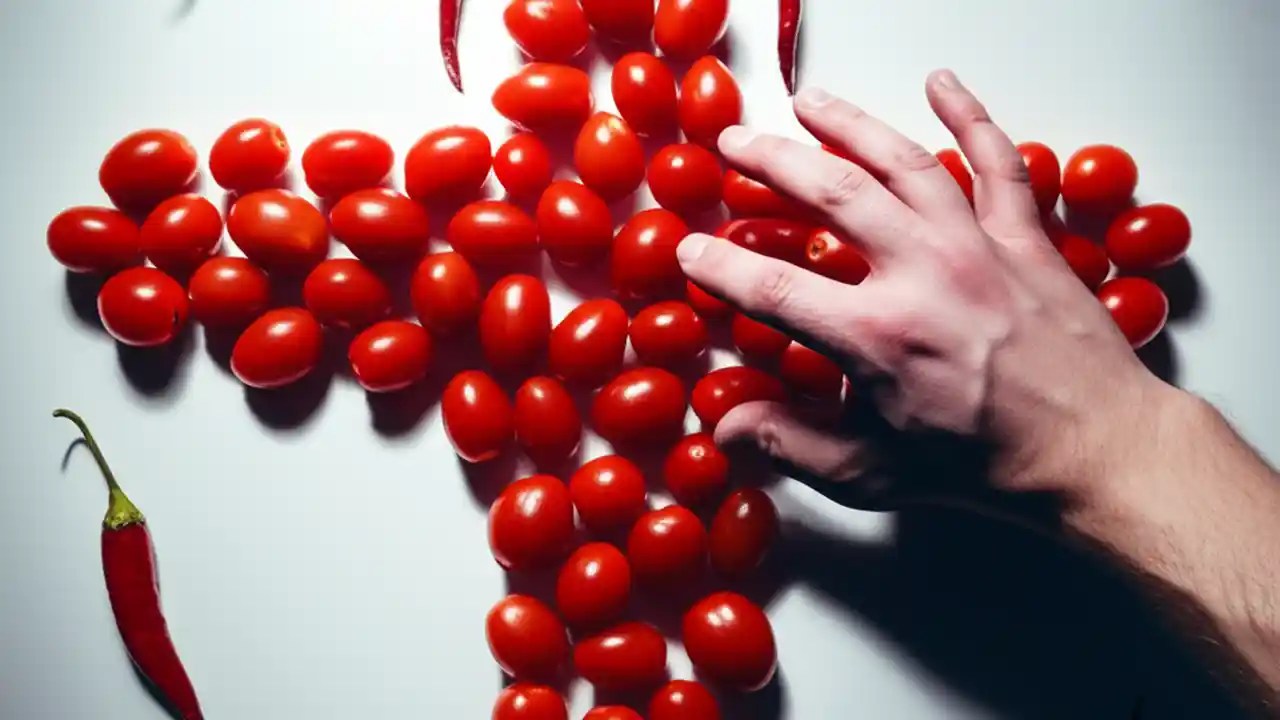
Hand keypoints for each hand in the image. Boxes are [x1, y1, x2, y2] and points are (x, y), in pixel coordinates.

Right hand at [677, 70, 1175, 509]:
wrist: (1093, 448)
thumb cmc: (983, 465)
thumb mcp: (872, 471)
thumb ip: (791, 443)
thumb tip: (723, 429)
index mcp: (876, 337)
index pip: (772, 289)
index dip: (719, 266)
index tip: (688, 248)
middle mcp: (922, 274)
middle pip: (831, 194)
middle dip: (771, 162)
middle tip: (732, 146)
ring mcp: (977, 246)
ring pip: (901, 162)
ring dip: (847, 124)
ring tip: (806, 103)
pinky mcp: (1023, 237)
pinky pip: (998, 161)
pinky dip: (971, 115)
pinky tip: (941, 82)